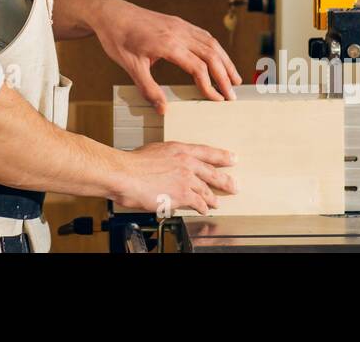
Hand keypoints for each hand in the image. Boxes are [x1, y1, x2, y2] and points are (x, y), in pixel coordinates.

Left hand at [91, 0, 241, 113]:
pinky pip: (203, 35)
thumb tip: (163, 109)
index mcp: (168, 44)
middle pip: (211, 55)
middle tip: (232, 94)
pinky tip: (219, 58)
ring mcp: (180, 25)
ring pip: (211, 43)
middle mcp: (179, 33)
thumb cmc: (118, 38)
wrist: (111, 13)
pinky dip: (215, 48)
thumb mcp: (130, 66)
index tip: (216, 100)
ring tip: (234, 78)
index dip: (210, 86)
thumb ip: (148, 89)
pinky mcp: (178, 22)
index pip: (198, 68)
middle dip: (225, 75)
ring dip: (225, 61)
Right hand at [112, 141, 236, 214]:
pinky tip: (204, 210)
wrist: (125, 173)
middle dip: (225, 180)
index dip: (222, 156)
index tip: (232, 158)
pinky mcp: (182, 194)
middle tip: (234, 185)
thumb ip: (167, 158)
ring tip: (216, 202)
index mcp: (179, 149)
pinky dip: (202, 207)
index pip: (207, 152)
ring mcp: (186, 178)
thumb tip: (169, 165)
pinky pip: (198, 202)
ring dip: (212, 198)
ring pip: (206, 190)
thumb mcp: (154, 151)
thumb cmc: (133, 163)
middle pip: (212, 172)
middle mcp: (186, 162)